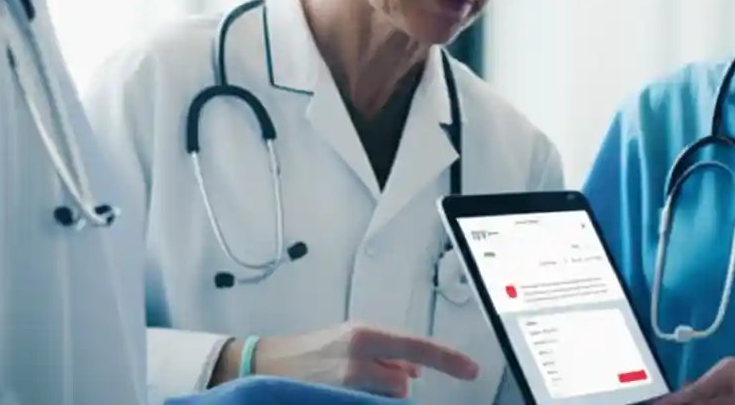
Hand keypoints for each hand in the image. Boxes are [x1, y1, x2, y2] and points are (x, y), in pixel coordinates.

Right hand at [210, 323, 479, 398]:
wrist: (262, 365)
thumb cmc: (308, 353)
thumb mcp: (350, 341)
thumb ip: (386, 353)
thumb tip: (414, 372)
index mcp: (365, 335)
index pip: (418, 347)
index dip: (449, 359)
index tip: (472, 370)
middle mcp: (358, 356)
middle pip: (403, 382)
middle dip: (391, 384)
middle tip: (360, 380)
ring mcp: (345, 383)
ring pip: (386, 397)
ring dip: (374, 396)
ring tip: (342, 386)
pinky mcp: (334, 401)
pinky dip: (361, 403)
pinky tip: (338, 395)